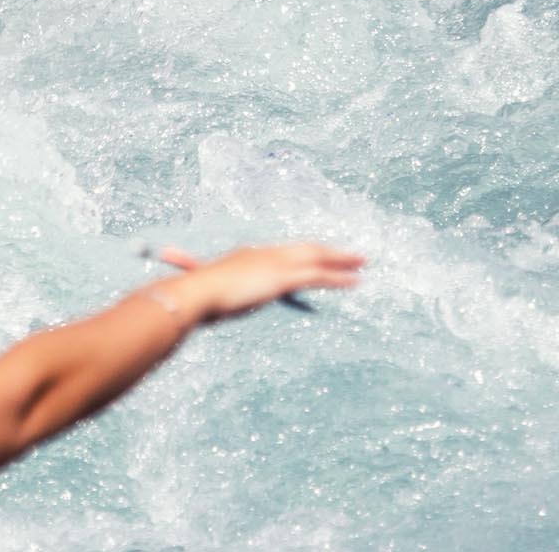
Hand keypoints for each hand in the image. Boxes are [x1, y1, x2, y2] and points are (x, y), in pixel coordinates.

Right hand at [153, 243, 363, 322]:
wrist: (195, 294)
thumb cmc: (195, 297)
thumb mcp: (206, 294)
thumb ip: (212, 299)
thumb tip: (205, 310)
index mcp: (249, 255)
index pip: (285, 253)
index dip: (306, 252)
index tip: (321, 254)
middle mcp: (265, 254)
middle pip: (306, 249)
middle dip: (331, 250)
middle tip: (354, 253)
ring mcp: (274, 264)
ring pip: (317, 258)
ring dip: (342, 260)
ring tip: (363, 263)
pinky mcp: (282, 278)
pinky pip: (318, 276)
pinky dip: (339, 277)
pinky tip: (356, 281)